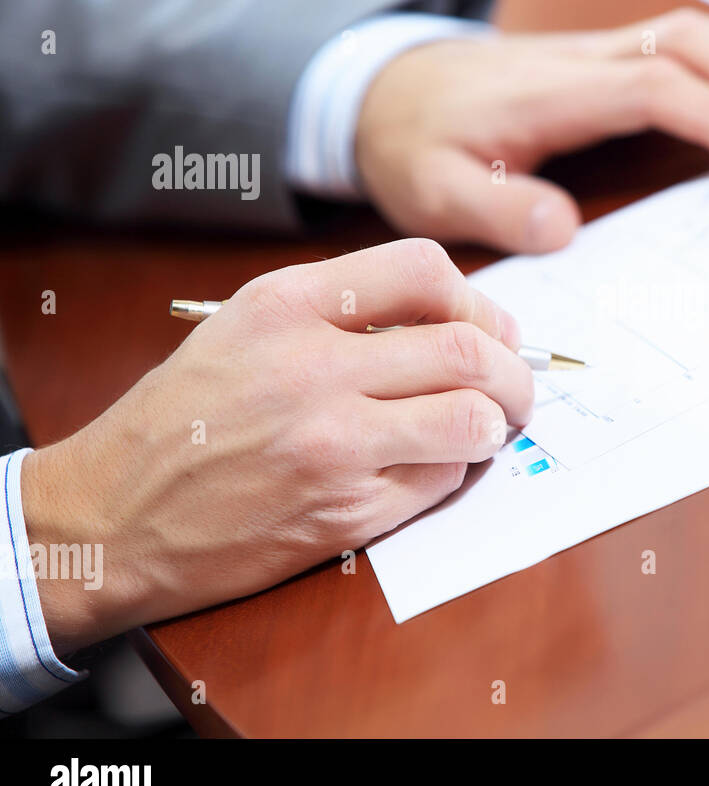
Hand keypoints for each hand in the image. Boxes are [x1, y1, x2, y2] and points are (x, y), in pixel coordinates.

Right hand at [21, 239, 531, 652]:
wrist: (114, 515)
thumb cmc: (186, 416)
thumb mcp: (247, 328)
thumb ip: (344, 310)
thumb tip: (459, 317)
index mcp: (287, 306)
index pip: (424, 270)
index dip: (480, 299)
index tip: (490, 327)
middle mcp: (311, 368)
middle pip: (466, 347)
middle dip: (515, 369)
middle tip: (516, 386)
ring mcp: (330, 445)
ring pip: (470, 419)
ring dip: (498, 423)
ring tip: (488, 427)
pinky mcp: (344, 514)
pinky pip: (441, 480)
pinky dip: (456, 469)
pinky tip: (433, 465)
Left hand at [355, 7, 708, 252]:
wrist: (392, 90)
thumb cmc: (417, 144)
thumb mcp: (432, 191)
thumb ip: (493, 207)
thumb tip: (565, 227)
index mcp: (553, 94)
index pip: (652, 86)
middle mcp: (587, 62)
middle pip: (691, 44)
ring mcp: (603, 55)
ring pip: (699, 35)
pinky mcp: (612, 61)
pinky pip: (691, 45)